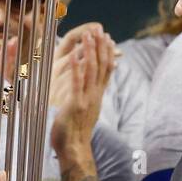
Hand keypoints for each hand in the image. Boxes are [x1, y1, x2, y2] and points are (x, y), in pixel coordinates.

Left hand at [49, 24, 113, 155]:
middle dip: (100, 46)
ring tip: (89, 35)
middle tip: (99, 29)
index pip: (106, 70)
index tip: (107, 38)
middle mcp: (95, 95)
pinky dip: (76, 67)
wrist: (75, 150)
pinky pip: (76, 83)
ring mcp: (87, 99)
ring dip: (90, 51)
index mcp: (97, 96)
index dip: (107, 53)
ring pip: (92, 70)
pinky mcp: (76, 104)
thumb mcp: (86, 112)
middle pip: (102, 66)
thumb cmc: (76, 132)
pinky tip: (74, 54)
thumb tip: (93, 89)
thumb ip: (90, 98)